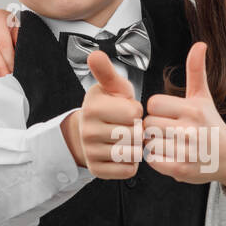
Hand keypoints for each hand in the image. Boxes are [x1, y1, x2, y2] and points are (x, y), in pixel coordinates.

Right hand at [78, 51, 143, 179]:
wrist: (89, 133)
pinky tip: (122, 153)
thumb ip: (107, 72)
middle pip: (135, 134)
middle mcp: (88, 131)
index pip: (135, 112)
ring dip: (135, 147)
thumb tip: (95, 55)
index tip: (126, 110)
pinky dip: (131, 163)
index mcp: (93, 107)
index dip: (137, 111)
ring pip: (133, 153)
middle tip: (126, 126)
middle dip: (137, 130)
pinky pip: (128, 169)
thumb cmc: (108, 107)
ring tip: (126, 139)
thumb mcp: (111, 87)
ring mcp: (90, 152)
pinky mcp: (96, 170)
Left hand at [142, 42, 225, 191]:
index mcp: (192, 109)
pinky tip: (169, 155)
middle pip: (148, 124)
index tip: (166, 114)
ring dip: (154, 144)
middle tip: (165, 130)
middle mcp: (190, 130)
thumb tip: (200, 44)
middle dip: (153, 127)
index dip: (156, 109)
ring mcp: (186, 151)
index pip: (153, 104)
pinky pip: (154, 161)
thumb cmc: (211, 125)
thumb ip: (196, 71)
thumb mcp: (203, 97)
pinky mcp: (182, 169)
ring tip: (168, 143)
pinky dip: (157, 159)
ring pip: (149, 143)